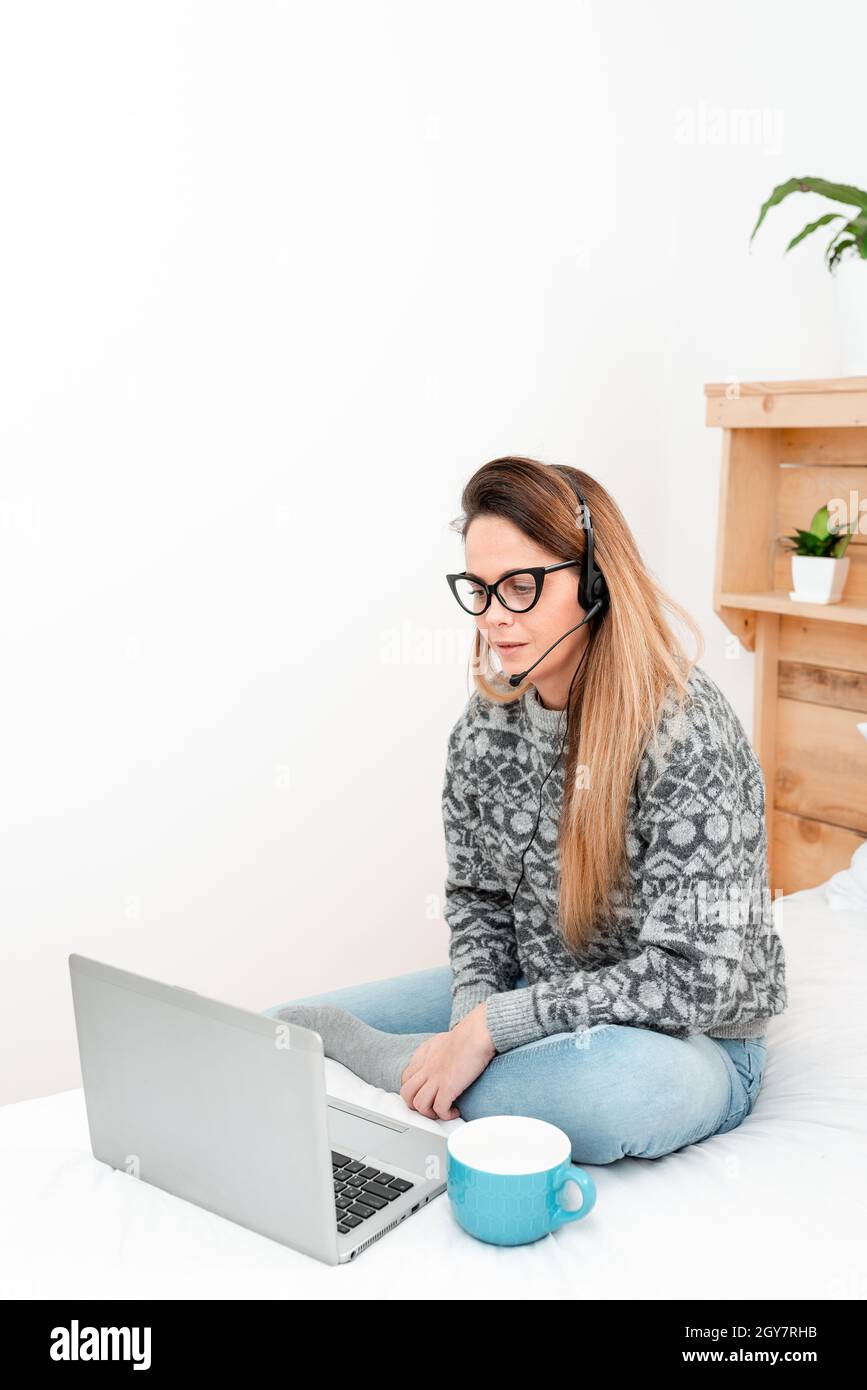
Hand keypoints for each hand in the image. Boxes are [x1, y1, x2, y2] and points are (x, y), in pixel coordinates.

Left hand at [398, 1003, 496, 1119]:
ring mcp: (435, 1078)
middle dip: (415, 1105)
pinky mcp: (448, 1086)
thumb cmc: (467, 1034)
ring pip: (419, 1104)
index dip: (413, 1090)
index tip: (425, 1094)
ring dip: (430, 1113)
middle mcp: (426, 1068)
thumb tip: (439, 1058)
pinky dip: (446, 1115)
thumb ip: (435, 1050)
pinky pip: (439, 1109)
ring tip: (442, 1111)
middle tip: (430, 1107)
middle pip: (406, 1094)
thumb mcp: (442, 1039)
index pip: (406, 1078)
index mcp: (423, 1056)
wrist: (477, 1032)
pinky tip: (454, 1111)